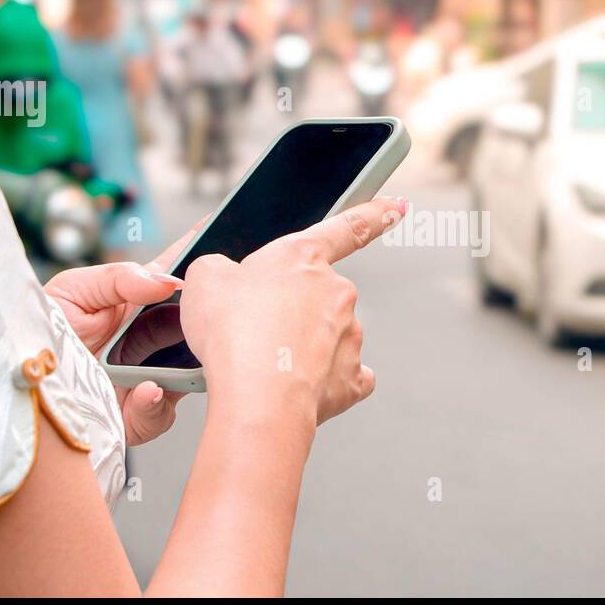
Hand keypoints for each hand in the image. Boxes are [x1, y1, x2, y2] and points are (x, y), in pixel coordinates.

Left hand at [44, 216, 208, 444]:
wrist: (21, 394)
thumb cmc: (40, 337)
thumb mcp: (73, 291)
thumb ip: (119, 277)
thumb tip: (167, 280)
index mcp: (137, 303)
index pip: (176, 277)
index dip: (202, 260)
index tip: (227, 235)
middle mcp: (151, 341)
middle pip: (196, 325)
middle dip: (209, 318)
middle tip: (213, 309)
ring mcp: (152, 377)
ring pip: (191, 369)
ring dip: (187, 363)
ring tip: (170, 358)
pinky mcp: (142, 415)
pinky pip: (163, 411)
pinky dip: (155, 401)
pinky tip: (145, 390)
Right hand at [179, 197, 407, 442]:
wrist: (257, 397)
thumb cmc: (233, 334)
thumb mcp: (205, 279)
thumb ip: (221, 269)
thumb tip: (226, 278)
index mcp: (304, 257)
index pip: (349, 226)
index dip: (376, 213)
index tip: (398, 207)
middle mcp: (337, 292)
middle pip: (318, 296)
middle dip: (292, 311)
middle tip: (256, 332)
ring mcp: (350, 335)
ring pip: (328, 337)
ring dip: (302, 348)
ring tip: (266, 364)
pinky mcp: (352, 379)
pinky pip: (342, 376)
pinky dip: (324, 382)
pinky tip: (301, 387)